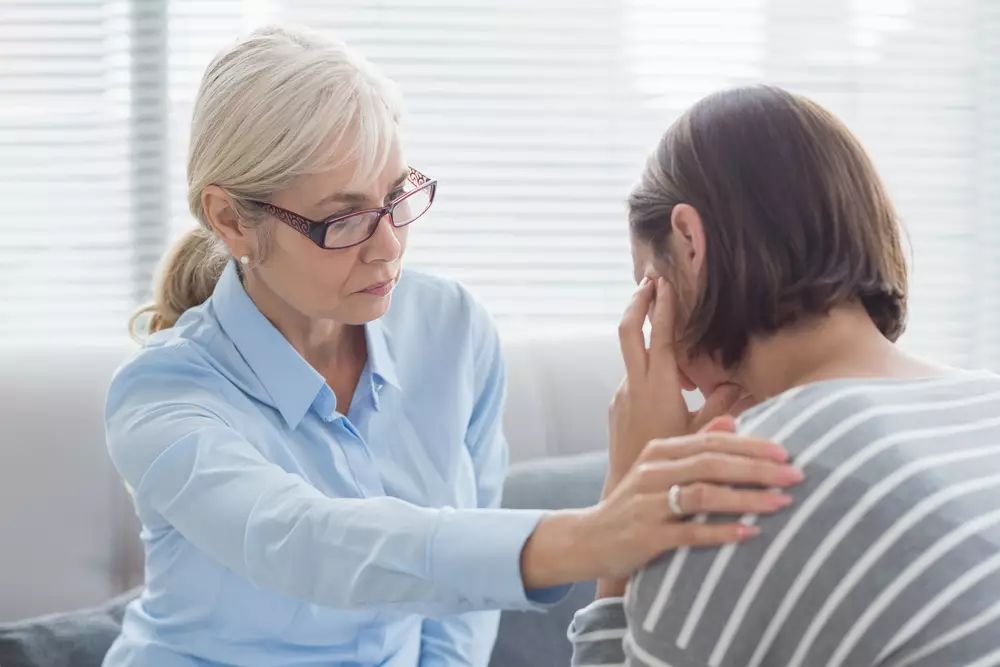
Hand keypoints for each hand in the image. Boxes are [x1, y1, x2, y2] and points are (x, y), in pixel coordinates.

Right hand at [519, 422, 801, 590]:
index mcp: (659, 451)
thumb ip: (694, 445)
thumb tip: (733, 422)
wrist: (589, 538)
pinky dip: (721, 532)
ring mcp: (648, 504)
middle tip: (796, 475)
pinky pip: (689, 533)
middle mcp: (653, 472)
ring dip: (747, 499)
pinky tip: (749, 533)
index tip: (786, 451)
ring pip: (703, 495)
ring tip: (782, 503)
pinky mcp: (647, 536)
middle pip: (712, 464)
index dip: (751, 446)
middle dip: (758, 469)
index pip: (711, 442)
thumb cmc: (634, 504)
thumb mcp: (659, 469)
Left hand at [608, 278, 745, 487]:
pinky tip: (670, 385)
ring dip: (649, 341)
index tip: (665, 282)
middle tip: (650, 281)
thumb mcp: (702, 434)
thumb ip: (722, 405)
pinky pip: (635, 379)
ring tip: (670, 333)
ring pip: (634, 357)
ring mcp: (621, 395)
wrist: (628, 493)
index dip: (663, 306)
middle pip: (629, 331)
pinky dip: (650, 370)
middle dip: (639, 303)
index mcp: (657, 387)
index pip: (660, 335)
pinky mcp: (617, 407)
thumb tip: (740, 382)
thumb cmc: (672, 467)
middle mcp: (633, 385)